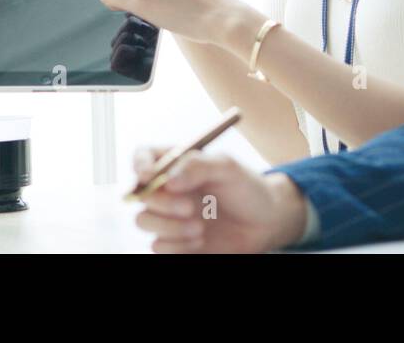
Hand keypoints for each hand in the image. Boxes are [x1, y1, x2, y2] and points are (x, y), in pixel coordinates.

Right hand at [131, 146, 306, 252]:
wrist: (264, 224)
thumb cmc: (247, 188)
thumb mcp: (228, 168)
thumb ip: (197, 165)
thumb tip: (168, 179)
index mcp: (177, 165)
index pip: (144, 156)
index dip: (140, 163)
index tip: (148, 174)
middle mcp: (168, 190)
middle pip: (139, 193)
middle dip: (161, 203)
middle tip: (188, 208)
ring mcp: (169, 217)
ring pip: (143, 221)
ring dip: (169, 227)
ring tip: (200, 227)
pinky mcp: (174, 242)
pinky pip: (157, 247)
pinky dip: (177, 246)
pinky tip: (201, 240)